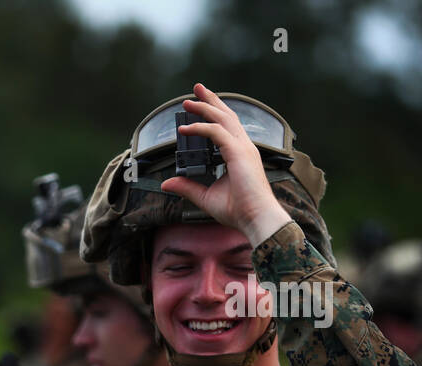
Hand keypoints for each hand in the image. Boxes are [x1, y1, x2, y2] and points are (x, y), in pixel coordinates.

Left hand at [158, 83, 292, 246]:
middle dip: (210, 101)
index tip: (198, 105)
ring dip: (205, 107)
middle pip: (226, 115)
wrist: (255, 218)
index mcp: (239, 153)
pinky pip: (216, 133)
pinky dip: (200, 128)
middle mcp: (243, 146)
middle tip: (196, 89)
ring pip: (222, 119)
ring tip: (188, 101)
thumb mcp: (205, 197)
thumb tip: (166, 183)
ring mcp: (243, 148)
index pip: (226, 126)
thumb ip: (187, 187)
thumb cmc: (238, 210)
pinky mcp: (239, 153)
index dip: (213, 113)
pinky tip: (185, 128)